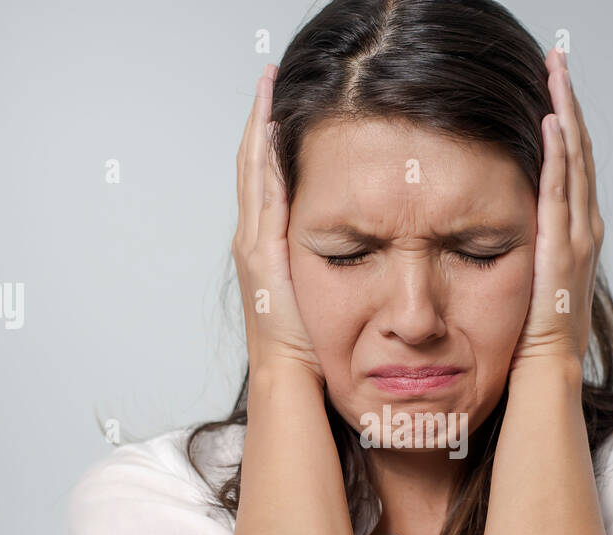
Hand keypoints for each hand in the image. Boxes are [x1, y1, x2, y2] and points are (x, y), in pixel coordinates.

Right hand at [233, 64, 323, 382]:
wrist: (289, 376)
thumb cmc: (308, 348)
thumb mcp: (321, 295)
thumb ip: (331, 267)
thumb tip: (359, 246)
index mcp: (265, 248)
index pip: (264, 182)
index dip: (267, 142)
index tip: (277, 106)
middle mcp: (253, 239)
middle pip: (253, 166)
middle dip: (260, 121)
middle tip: (269, 81)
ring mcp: (254, 243)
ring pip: (254, 172)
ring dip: (260, 129)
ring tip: (268, 90)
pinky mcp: (262, 251)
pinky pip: (263, 194)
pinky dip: (264, 160)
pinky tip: (271, 130)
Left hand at [511, 47, 604, 370]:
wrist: (547, 372)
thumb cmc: (533, 337)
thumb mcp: (530, 281)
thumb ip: (525, 250)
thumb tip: (501, 229)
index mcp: (576, 235)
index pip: (572, 166)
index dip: (566, 123)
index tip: (552, 86)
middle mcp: (584, 229)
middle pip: (578, 151)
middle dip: (568, 102)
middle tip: (558, 60)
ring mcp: (577, 237)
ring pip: (575, 161)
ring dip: (566, 113)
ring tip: (556, 72)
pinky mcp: (562, 248)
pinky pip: (560, 191)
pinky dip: (560, 154)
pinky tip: (552, 121)